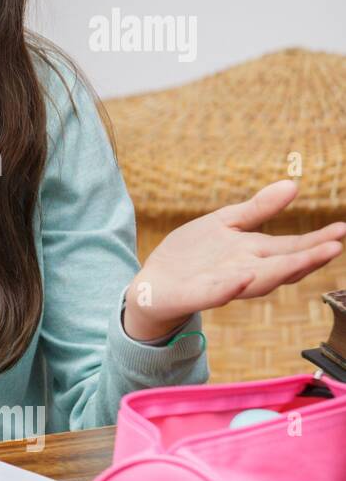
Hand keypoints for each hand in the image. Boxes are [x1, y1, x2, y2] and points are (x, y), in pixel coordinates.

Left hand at [123, 180, 345, 340]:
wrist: (154, 282)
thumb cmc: (192, 255)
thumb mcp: (225, 223)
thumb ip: (258, 209)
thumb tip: (293, 185)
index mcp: (252, 253)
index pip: (290, 247)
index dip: (316, 240)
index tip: (341, 230)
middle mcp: (244, 270)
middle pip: (281, 265)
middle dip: (308, 258)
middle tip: (335, 247)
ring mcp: (222, 284)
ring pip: (257, 281)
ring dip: (280, 272)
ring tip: (304, 260)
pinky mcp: (196, 295)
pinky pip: (216, 294)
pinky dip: (230, 287)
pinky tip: (243, 276)